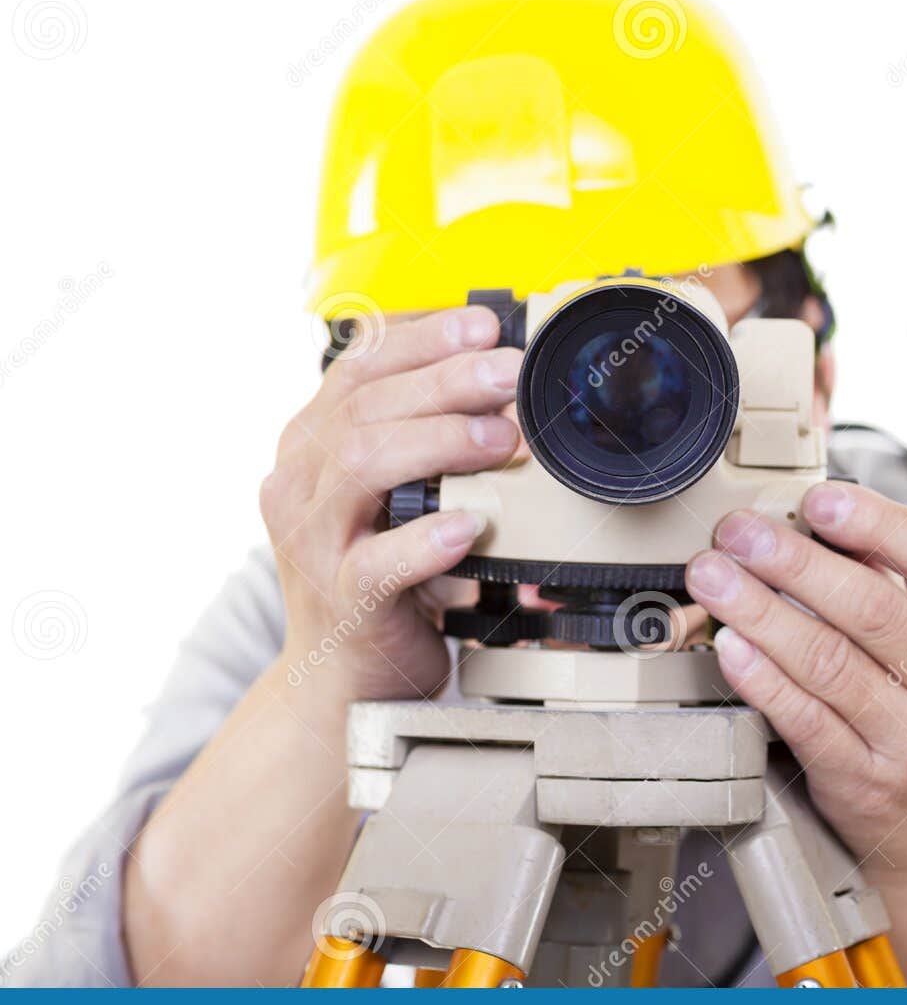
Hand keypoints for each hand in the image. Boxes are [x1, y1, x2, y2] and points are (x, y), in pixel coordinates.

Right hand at [259, 306, 522, 701]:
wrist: (342, 678)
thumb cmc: (380, 573)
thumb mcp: (392, 494)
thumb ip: (423, 437)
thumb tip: (500, 379)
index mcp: (310, 446)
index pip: (357, 368)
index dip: (422, 340)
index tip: (484, 326)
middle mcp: (299, 485)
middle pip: (365, 409)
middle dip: (445, 382)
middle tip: (509, 374)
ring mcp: (314, 543)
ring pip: (362, 466)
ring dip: (441, 443)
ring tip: (504, 442)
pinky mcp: (343, 600)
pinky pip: (379, 562)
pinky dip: (426, 539)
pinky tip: (469, 526)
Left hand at [684, 482, 906, 876]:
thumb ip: (895, 583)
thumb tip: (815, 518)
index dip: (878, 521)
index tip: (818, 499)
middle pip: (873, 608)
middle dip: (794, 562)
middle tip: (738, 532)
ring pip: (830, 661)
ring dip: (759, 610)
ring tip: (714, 578)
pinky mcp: (870, 783)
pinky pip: (805, 720)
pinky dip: (761, 677)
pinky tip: (730, 646)